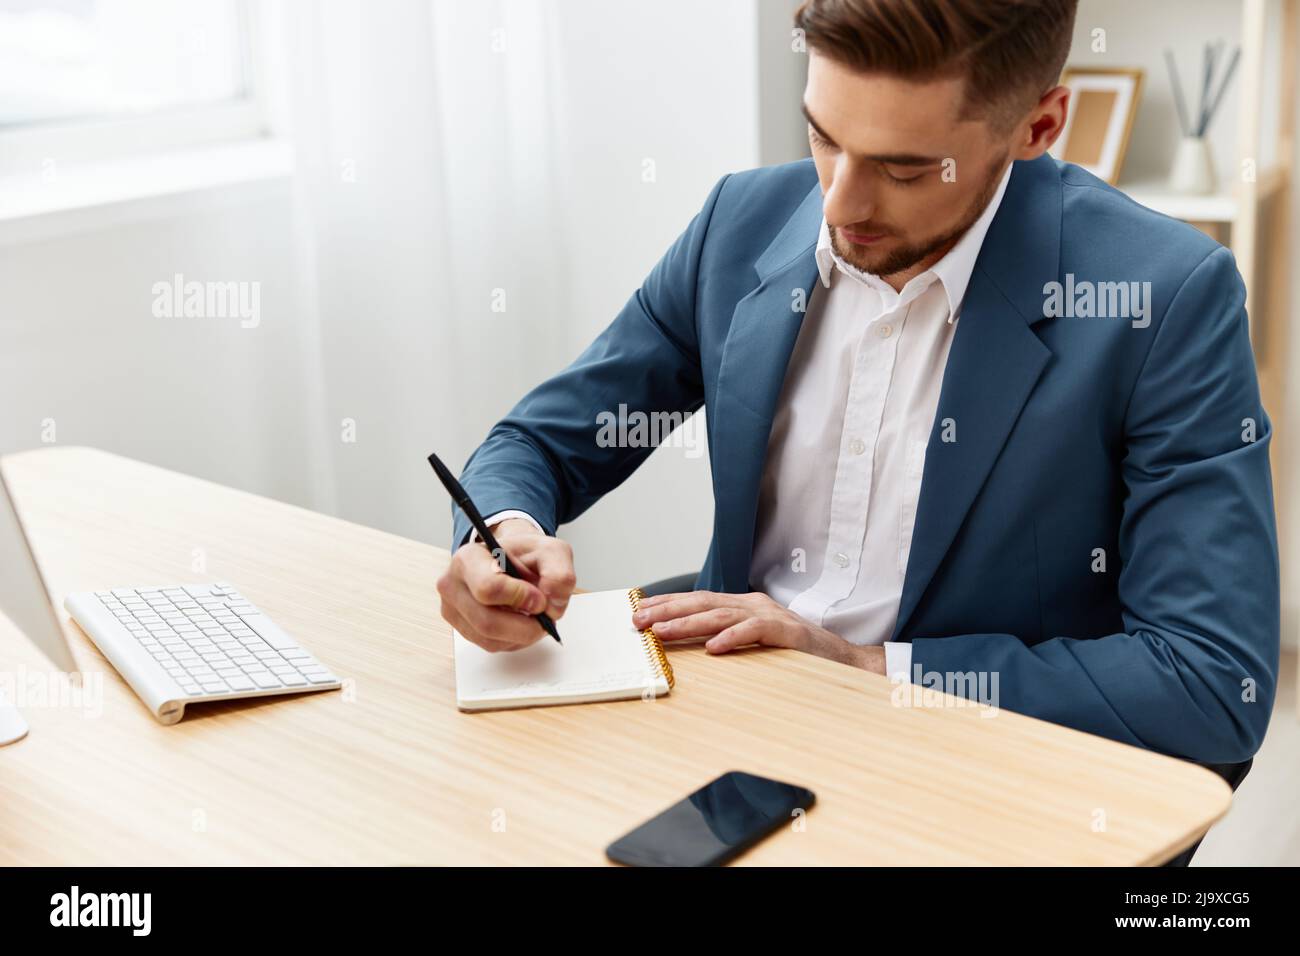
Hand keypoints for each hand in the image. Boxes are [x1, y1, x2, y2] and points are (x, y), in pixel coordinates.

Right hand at [437, 518, 576, 651]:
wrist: (511, 561)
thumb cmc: (526, 556)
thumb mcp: (552, 552)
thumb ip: (560, 574)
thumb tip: (552, 606)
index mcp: (468, 558)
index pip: (488, 588)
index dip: (519, 598)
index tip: (539, 599)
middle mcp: (452, 585)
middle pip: (487, 623)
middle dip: (524, 626)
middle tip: (543, 617)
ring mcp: (454, 610)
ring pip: (490, 640)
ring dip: (522, 634)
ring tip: (534, 616)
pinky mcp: (462, 629)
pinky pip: (491, 646)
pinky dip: (514, 639)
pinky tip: (521, 622)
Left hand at [632, 590, 885, 672]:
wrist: (845, 660)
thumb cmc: (797, 653)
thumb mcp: (756, 641)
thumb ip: (728, 636)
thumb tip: (690, 644)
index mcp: (744, 606)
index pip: (698, 600)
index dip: (668, 603)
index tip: (639, 610)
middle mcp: (754, 605)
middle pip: (703, 603)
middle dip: (667, 610)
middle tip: (639, 620)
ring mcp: (771, 616)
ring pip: (722, 615)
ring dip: (689, 622)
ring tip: (663, 631)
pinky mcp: (788, 633)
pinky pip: (755, 632)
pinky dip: (733, 638)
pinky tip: (713, 647)